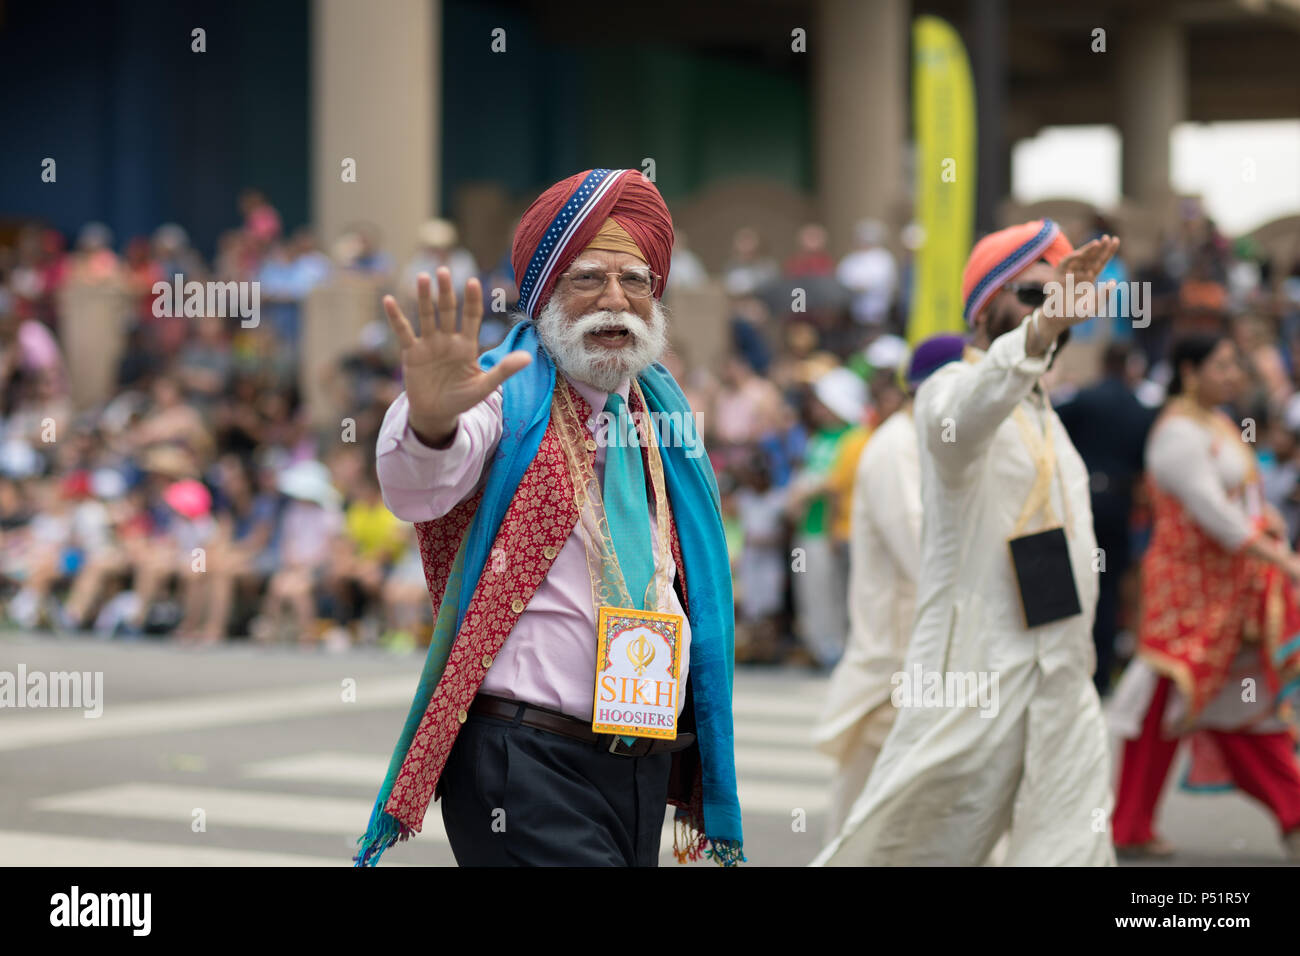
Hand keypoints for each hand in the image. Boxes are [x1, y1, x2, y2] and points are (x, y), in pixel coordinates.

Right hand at [383, 267, 530, 446]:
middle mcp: (448, 340)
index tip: (474, 281)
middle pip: (448, 311)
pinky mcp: (411, 353)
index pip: (471, 317)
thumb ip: (504, 370)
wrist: (437, 415)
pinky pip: (403, 332)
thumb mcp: (484, 386)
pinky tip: (389, 300)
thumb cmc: (462, 399)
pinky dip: (396, 317)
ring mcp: (429, 344)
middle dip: (446, 292)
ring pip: (427, 316)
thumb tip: (529, 358)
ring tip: (423, 277)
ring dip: (425, 298)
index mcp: (467, 345)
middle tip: (444, 271)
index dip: (472, 300)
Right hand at [1036, 235, 1121, 342]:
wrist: (1057, 320)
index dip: (1108, 252)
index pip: (1101, 262)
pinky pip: (1066, 263)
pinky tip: (1082, 254)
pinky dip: (1073, 257)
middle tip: (1107, 238)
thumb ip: (1104, 296)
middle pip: (1092, 257)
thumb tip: (1114, 281)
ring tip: (1097, 243)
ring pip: (1080, 258)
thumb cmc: (1076, 314)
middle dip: (1099, 248)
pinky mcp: (1058, 275)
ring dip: (1088, 250)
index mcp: (1090, 279)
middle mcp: (1080, 274)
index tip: (1115, 240)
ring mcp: (1069, 273)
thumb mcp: (1094, 307)